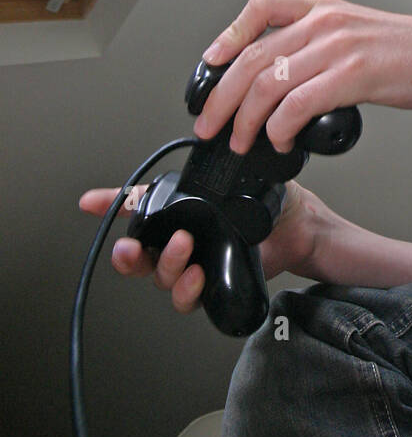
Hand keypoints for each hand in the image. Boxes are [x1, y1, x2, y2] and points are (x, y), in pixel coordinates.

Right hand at [78, 180, 322, 310]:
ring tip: (183, 249)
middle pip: (139, 255)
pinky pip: (188, 298)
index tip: (90, 203)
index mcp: (183, 212)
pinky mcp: (212, 285)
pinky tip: (196, 277)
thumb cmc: (272, 201)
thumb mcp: (241, 174)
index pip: (140, 207)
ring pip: (161, 276)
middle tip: (133, 248)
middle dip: (128, 255)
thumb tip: (205, 139)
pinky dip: (186, 291)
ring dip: (165, 266)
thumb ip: (214, 166)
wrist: (297, 228)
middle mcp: (182, 240)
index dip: (111, 205)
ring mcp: (195, 264)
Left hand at [192, 0, 411, 153]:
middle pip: (253, 57)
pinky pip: (298, 103)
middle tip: (210, 125)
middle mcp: (325, 21)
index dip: (226, 37)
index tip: (209, 66)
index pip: (259, 6)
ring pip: (268, 83)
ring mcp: (339, 46)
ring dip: (245, 120)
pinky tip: (281, 141)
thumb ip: (319, 45)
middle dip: (221, 97)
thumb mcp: (357, 31)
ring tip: (241, 142)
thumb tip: (281, 82)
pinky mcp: (354, 75)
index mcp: (323, 7)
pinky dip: (280, 127)